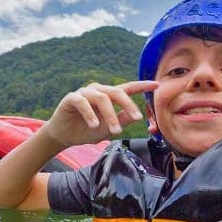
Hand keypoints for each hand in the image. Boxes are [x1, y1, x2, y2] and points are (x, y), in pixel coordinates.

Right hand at [42, 81, 158, 146]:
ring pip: (101, 98)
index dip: (141, 85)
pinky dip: (90, 113)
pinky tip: (94, 125)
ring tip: (115, 131)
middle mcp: (98, 91)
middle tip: (137, 118)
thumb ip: (122, 121)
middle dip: (128, 105)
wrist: (64, 136)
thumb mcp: (108, 129)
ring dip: (110, 115)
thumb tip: (136, 116)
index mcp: (108, 96)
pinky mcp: (71, 98)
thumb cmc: (87, 131)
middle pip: (116, 92)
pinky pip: (82, 102)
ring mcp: (84, 93)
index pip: (127, 88)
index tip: (156, 85)